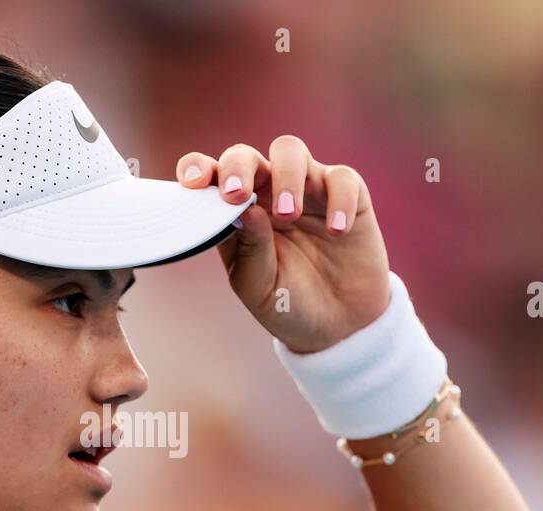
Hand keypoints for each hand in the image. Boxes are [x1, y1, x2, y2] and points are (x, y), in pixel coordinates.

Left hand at [177, 135, 389, 353]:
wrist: (338, 327)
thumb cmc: (287, 303)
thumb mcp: (259, 286)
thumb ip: (250, 248)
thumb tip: (244, 209)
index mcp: (237, 213)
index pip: (212, 176)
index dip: (198, 169)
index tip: (193, 182)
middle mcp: (268, 193)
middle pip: (246, 155)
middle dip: (238, 167)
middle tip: (237, 195)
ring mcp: (307, 190)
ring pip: (290, 151)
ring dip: (285, 176)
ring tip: (287, 215)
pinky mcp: (349, 197)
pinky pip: (342, 178)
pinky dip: (339, 199)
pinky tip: (336, 231)